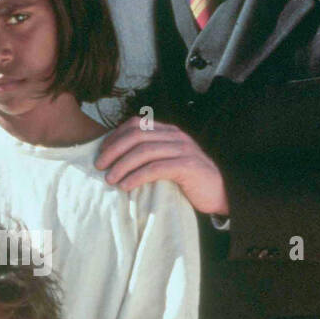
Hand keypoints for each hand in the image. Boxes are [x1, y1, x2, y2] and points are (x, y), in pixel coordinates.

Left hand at [94, 117, 228, 213]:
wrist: (220, 193)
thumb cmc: (189, 181)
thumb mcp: (168, 162)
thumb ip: (150, 156)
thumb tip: (116, 160)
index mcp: (169, 131)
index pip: (135, 125)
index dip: (114, 137)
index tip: (101, 153)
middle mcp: (175, 136)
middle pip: (136, 135)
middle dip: (113, 150)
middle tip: (99, 166)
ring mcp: (182, 149)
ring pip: (143, 151)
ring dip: (122, 165)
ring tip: (110, 179)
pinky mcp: (187, 166)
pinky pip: (155, 168)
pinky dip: (137, 177)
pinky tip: (126, 186)